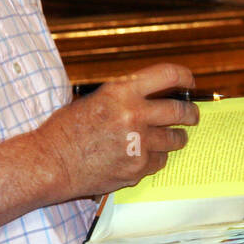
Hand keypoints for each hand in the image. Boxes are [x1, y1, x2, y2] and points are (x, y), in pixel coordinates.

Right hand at [30, 63, 198, 200]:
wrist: (51, 163)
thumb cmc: (66, 130)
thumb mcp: (95, 100)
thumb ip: (124, 96)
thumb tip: (152, 96)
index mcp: (122, 91)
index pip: (168, 75)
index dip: (184, 77)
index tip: (190, 82)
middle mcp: (134, 114)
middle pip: (180, 110)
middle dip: (190, 113)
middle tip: (192, 115)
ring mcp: (139, 144)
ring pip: (174, 139)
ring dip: (176, 138)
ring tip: (173, 138)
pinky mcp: (137, 168)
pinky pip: (160, 161)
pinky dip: (156, 158)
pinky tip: (144, 156)